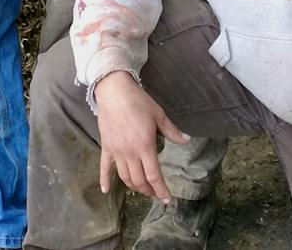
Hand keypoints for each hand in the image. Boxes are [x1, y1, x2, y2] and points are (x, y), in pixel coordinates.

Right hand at [94, 72, 189, 199]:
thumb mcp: (158, 114)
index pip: (154, 175)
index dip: (161, 189)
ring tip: (142, 190)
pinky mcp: (106, 147)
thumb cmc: (138, 101)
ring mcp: (116, 152)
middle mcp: (130, 153)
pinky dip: (104, 181)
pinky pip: (104, 168)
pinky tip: (105, 191)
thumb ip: (172, 131)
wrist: (114, 91)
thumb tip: (187, 140)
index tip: (168, 199)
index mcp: (145, 146)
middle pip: (139, 180)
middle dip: (149, 190)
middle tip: (156, 193)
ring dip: (134, 187)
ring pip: (125, 177)